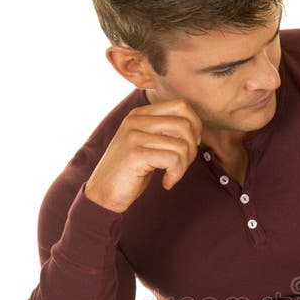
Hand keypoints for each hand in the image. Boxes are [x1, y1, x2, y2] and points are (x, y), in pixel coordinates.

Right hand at [85, 98, 203, 212]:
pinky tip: (166, 183)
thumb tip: (196, 130)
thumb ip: (164, 132)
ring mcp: (134, 136)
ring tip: (172, 175)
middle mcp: (135, 120)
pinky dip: (175, 175)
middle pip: (185, 124)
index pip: (181, 105)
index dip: (195, 126)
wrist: (103, 194)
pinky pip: (173, 160)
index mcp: (139, 114)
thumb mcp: (146, 144)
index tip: (188, 147)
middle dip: (191, 149)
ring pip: (182, 144)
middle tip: (181, 166)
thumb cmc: (130, 172)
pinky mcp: (135, 154)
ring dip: (183, 166)